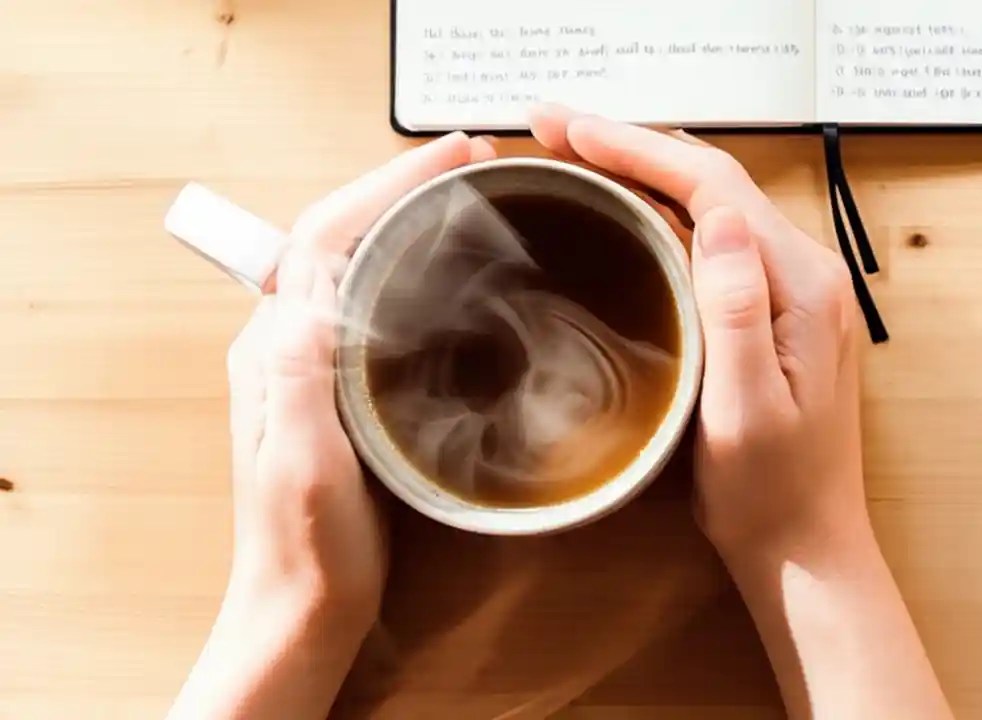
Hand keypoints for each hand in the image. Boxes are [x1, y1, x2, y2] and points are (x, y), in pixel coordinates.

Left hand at [170, 132, 495, 719]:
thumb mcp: (304, 463)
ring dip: (403, 215)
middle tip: (468, 160)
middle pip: (338, 234)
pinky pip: (371, 299)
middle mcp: (287, 342)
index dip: (384, 187)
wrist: (303, 605)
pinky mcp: (340, 385)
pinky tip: (445, 266)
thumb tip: (310, 284)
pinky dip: (408, 261)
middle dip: (398, 186)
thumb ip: (299, 373)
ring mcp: (313, 362)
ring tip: (462, 192)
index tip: (449, 158)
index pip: (323, 238)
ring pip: (354, 261)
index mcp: (276, 348)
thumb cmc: (307, 545)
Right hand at [529, 108, 950, 718]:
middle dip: (632, 143)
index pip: (714, 185)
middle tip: (552, 126)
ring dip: (645, 168)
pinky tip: (625, 208)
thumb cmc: (770, 492)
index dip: (637, 146)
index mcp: (801, 285)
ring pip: (710, 202)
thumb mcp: (746, 410)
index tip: (567, 128)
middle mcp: (804, 272)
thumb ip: (739, 312)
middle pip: (712, 179)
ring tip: (576, 149)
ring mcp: (791, 289)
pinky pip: (713, 237)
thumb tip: (721, 220)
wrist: (804, 544)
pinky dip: (662, 208)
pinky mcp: (774, 309)